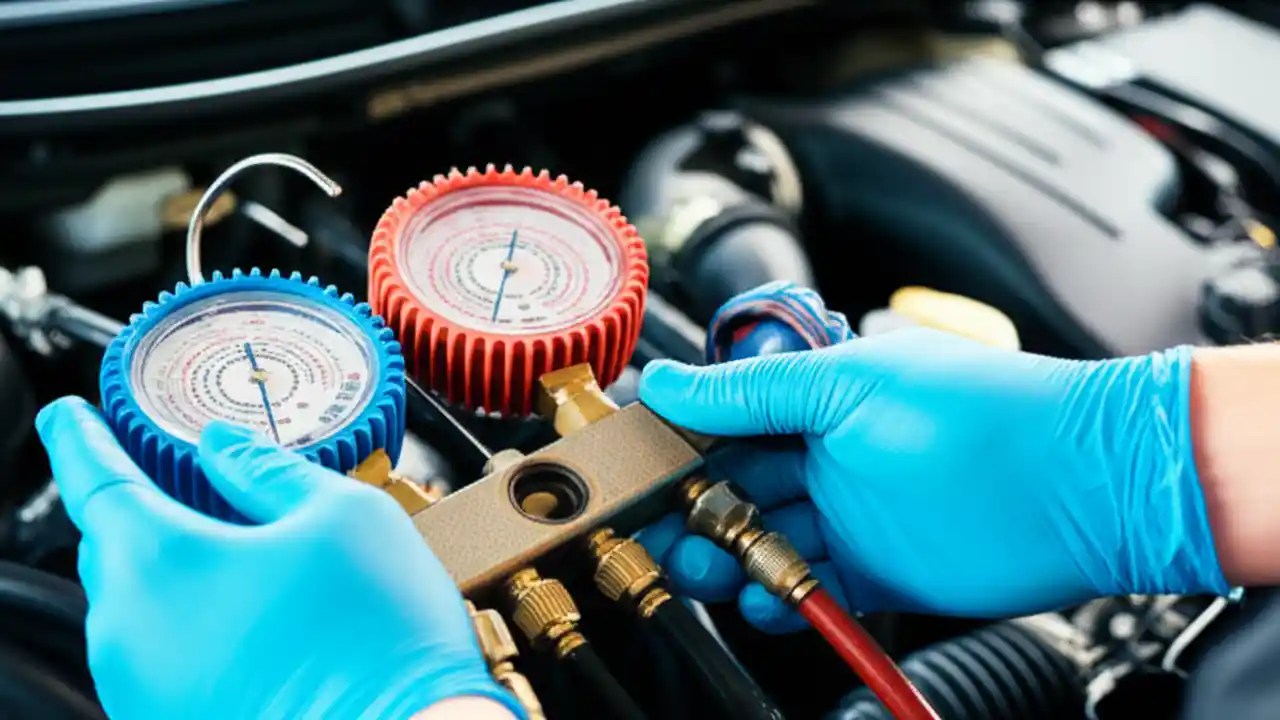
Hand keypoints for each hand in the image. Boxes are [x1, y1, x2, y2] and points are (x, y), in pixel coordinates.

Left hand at [37, 397, 519, 719]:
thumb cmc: (380, 643)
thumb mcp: (341, 516)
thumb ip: (267, 471)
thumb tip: (224, 449)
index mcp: (160, 565)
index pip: (95, 480)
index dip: (80, 439)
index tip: (70, 418)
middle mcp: (132, 635)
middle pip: (117, 546)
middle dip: (147, 508)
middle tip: (191, 485)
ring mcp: (147, 692)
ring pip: (143, 606)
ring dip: (179, 571)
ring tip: (247, 556)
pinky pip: (166, 655)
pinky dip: (194, 622)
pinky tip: (256, 614)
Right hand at [638, 329, 1228, 631]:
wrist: (1083, 485)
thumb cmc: (979, 414)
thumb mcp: (848, 384)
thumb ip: (751, 393)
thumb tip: (666, 384)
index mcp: (816, 393)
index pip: (721, 416)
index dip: (672, 441)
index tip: (630, 465)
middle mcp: (827, 452)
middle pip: (731, 485)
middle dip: (684, 508)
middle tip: (650, 528)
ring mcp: (851, 514)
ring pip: (760, 539)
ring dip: (720, 556)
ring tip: (700, 567)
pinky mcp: (875, 571)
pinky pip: (805, 589)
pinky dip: (774, 598)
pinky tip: (759, 597)